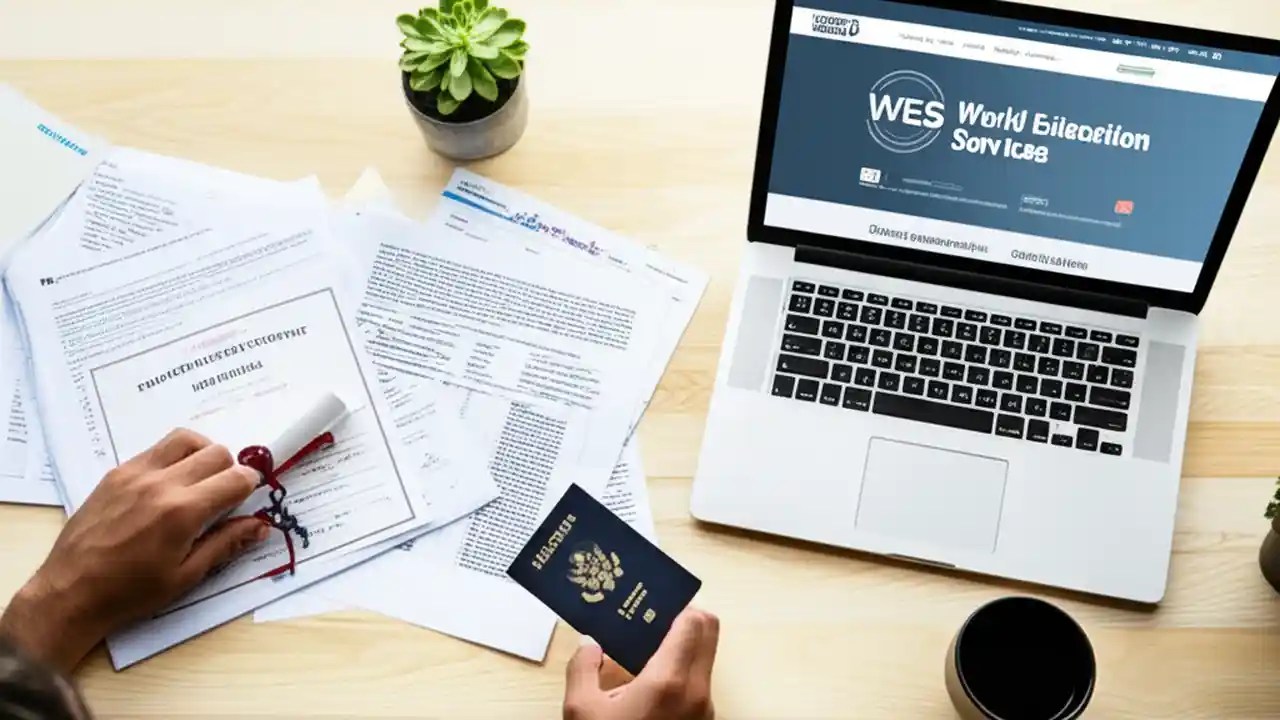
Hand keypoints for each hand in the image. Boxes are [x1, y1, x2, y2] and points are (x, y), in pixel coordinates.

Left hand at [0, 429, 267, 671]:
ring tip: (199, 480)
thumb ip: (226, 543)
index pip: (236, 478)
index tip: (246, 499)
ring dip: (202, 454)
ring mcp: (135, 474)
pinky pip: (156, 449)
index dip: (250, 486)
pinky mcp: (116, 473)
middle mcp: (161, 484)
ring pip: (186, 439)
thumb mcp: (186, 575)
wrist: (70, 592)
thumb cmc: (130, 593)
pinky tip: (168, 485)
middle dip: (230, 470)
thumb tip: (261, 525)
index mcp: (183, 512)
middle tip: (222, 495)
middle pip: (216, 452)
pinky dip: (173, 458)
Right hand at [563, 608, 719, 719]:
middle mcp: (698, 692)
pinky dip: (682, 673)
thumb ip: (583, 668)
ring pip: (705, 660)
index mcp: (670, 681)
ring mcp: (705, 711)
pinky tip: (649, 684)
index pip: (694, 621)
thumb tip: (590, 644)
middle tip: (652, 623)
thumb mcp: (581, 712)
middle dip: (685, 619)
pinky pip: (700, 684)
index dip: (677, 606)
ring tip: (644, 654)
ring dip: (682, 648)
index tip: (652, 606)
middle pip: (709, 633)